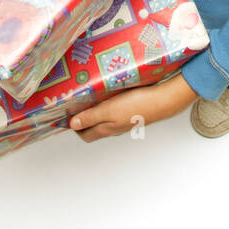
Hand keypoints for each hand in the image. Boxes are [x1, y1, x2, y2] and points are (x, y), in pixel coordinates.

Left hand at [69, 73, 196, 143]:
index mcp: (107, 128)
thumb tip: (73, 124)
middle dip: (82, 119)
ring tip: (88, 98)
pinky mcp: (132, 110)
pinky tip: (108, 94)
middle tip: (75, 105)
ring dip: (95, 111)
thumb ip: (91, 117)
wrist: (162, 101)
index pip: (85, 134)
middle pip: (93, 127)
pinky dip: (107, 105)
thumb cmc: (137, 106)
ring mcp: (124, 119)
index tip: (66, 115)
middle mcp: (114, 127)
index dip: (74, 127)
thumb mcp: (109, 110)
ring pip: (105, 119)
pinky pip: (115, 110)